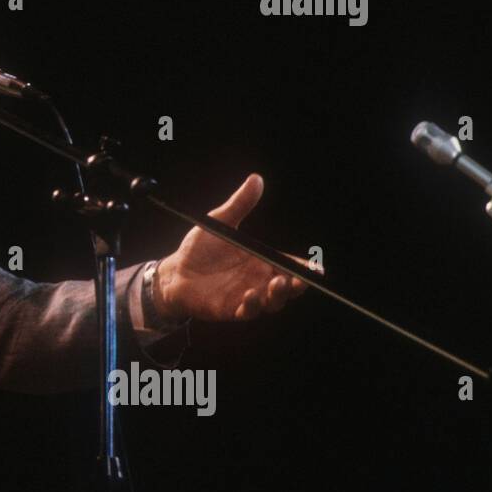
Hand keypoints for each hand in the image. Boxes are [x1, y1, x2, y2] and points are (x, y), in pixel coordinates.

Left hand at [152, 173, 315, 321]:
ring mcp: (245, 297)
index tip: (317, 268)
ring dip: (277, 295)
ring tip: (278, 283)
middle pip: (286, 288)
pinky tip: (250, 295)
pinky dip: (251, 306)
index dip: (305, 269)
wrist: (174, 271)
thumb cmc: (199, 248)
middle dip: (296, 285)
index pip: (289, 265)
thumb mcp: (220, 223)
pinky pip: (246, 312)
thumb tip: (256, 179)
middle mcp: (258, 281)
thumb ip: (239, 204)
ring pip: (271, 303)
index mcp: (261, 261)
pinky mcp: (229, 310)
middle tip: (299, 278)